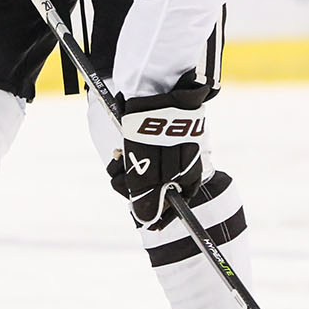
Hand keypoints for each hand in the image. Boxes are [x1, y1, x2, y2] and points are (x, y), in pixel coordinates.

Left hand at [107, 81, 213, 228]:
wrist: (153, 86)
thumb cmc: (151, 130)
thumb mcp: (145, 169)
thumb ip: (147, 197)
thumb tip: (149, 222)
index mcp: (190, 176)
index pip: (176, 206)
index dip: (155, 212)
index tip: (139, 211)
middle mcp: (185, 165)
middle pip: (157, 190)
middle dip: (133, 186)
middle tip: (120, 175)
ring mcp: (174, 151)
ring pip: (147, 173)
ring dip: (127, 170)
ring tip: (118, 156)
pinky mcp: (161, 138)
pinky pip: (144, 156)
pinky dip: (130, 155)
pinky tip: (121, 148)